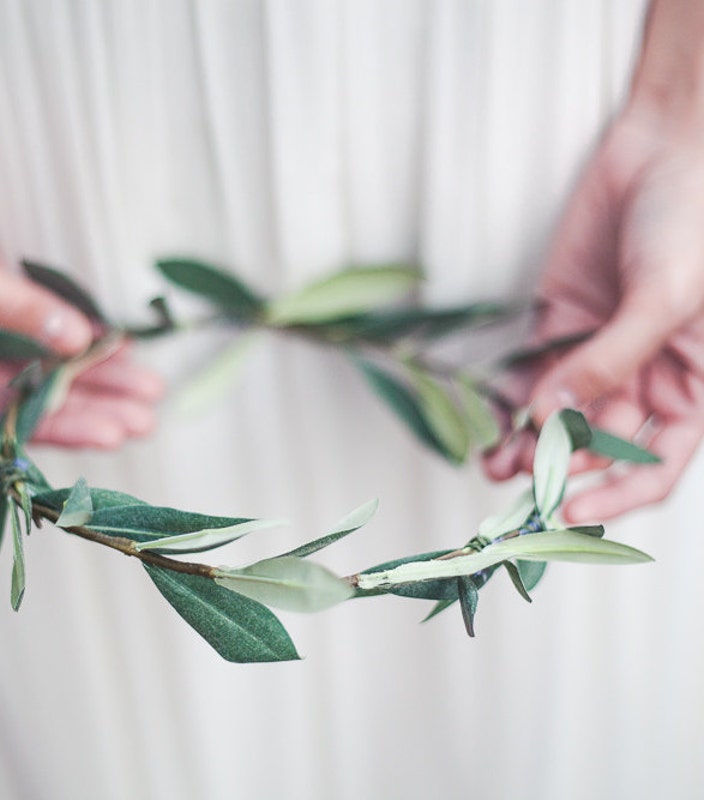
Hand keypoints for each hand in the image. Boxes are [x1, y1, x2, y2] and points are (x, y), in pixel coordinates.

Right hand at [0, 111, 162, 446]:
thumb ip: (1, 303)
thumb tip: (72, 342)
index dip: (54, 426)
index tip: (112, 434)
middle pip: (22, 392)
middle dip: (87, 404)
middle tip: (145, 418)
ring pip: (37, 357)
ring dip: (91, 372)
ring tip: (145, 387)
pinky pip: (39, 314)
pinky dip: (77, 328)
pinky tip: (116, 345)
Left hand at [484, 102, 703, 520]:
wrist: (662, 149)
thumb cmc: (691, 221)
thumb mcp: (666, 297)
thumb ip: (613, 361)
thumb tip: (554, 419)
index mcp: (690, 388)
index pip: (655, 466)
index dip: (614, 493)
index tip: (567, 510)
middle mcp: (642, 380)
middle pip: (593, 448)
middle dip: (554, 468)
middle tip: (516, 482)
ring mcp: (596, 354)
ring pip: (557, 420)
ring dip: (526, 446)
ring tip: (494, 466)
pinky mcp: (558, 326)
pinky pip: (531, 377)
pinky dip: (510, 405)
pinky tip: (491, 428)